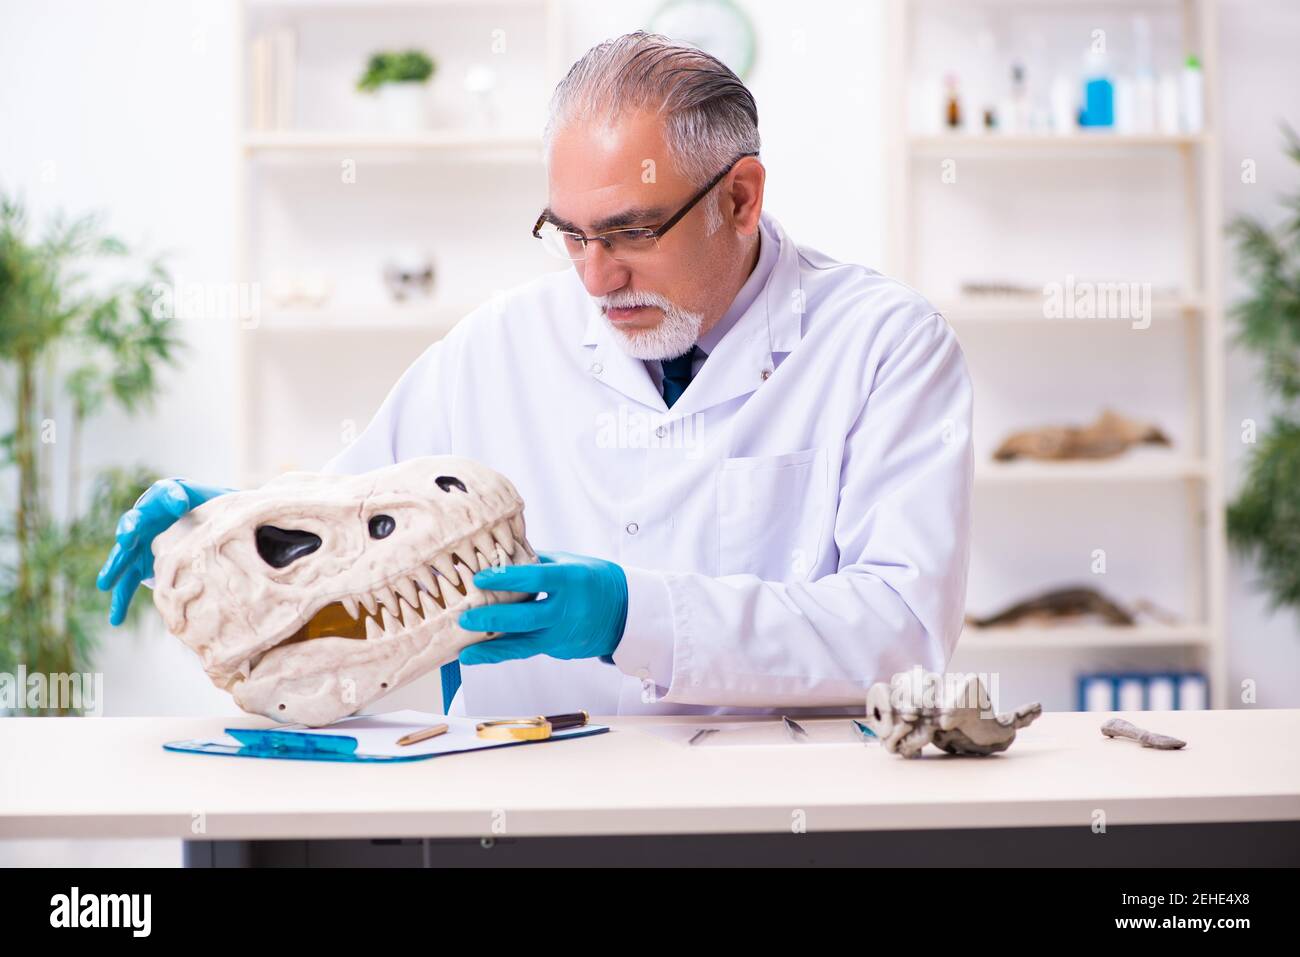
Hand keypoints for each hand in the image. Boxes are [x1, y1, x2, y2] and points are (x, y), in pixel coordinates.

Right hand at [96, 478, 233, 625]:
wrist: (200, 524)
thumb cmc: (209, 509)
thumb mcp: (216, 501)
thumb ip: (215, 502)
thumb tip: (221, 512)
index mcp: (165, 498)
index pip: (167, 493)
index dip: (173, 497)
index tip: (180, 502)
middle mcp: (146, 518)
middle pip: (134, 522)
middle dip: (130, 529)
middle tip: (128, 537)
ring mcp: (139, 543)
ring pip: (125, 555)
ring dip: (116, 567)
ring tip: (105, 581)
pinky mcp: (139, 564)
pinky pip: (127, 582)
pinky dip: (121, 600)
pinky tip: (116, 619)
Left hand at [457, 550, 627, 664]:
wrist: (626, 611)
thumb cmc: (593, 579)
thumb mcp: (569, 562)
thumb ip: (536, 562)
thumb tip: (498, 554)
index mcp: (571, 580)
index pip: (535, 579)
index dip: (506, 579)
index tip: (479, 579)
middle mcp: (569, 610)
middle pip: (526, 618)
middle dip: (493, 620)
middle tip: (465, 618)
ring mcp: (566, 635)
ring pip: (526, 646)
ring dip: (493, 651)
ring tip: (466, 654)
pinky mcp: (563, 651)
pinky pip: (531, 650)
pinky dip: (506, 651)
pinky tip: (483, 653)